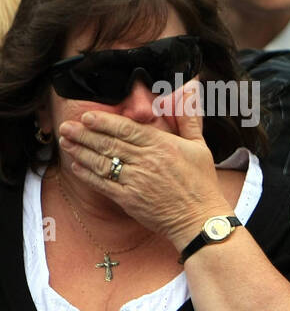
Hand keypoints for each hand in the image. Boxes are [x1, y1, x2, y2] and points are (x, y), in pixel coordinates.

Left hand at [57, 80, 228, 249]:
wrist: (200, 219)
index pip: (127, 129)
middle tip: (66, 126)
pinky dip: (88, 174)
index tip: (87, 116)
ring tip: (66, 142)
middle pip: (109, 143)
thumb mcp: (200, 147)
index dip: (104, 122)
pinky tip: (77, 166)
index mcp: (163, 146)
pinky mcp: (129, 199)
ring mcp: (136, 181)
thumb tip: (191, 90)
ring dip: (81, 151)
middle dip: (84, 134)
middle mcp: (147, 161)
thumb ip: (188, 118)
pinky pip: (103, 183)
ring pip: (102, 161)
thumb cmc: (201, 184)